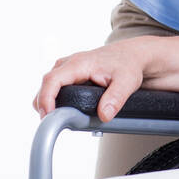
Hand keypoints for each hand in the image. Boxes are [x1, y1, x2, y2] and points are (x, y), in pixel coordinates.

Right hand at [33, 37, 150, 121]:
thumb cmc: (129, 64)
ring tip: (62, 118)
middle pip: (45, 85)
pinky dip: (55, 100)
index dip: (46, 99)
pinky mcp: (69, 74)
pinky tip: (66, 111)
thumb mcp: (127, 81)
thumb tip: (104, 115)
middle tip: (55, 123)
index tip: (48, 116)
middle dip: (45, 104)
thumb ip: (116, 98)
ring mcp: (68, 68)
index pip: (52, 80)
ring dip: (49, 103)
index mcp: (79, 63)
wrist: (132, 55)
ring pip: (48, 87)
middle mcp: (69, 64)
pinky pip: (54, 87)